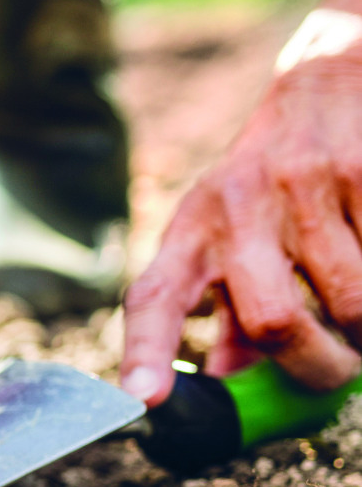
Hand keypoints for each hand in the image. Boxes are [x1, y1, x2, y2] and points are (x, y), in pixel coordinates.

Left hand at [120, 0, 361, 403]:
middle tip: (336, 371)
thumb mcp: (230, 238)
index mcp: (191, 231)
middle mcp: (235, 208)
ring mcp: (301, 187)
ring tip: (359, 315)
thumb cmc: (273, 187)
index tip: (145, 401)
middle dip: (315, 366)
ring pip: (351, 303)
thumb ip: (229, 316)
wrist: (331, 84)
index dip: (147, 353)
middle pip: (274, 320)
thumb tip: (232, 389)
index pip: (154, 299)